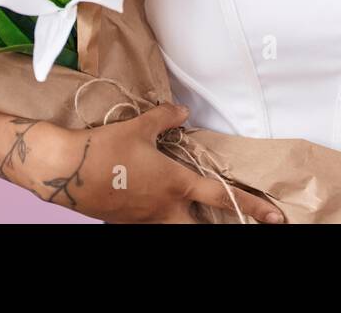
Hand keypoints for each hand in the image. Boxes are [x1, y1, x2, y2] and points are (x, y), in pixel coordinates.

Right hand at [25, 102, 285, 223]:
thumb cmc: (105, 148)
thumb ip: (165, 118)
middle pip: (200, 229)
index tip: (276, 217)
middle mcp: (165, 208)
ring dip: (186, 220)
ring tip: (188, 208)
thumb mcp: (139, 126)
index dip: (252, 207)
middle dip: (219, 226)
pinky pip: (151, 222)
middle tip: (233, 221)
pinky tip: (150, 200)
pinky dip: (159, 215)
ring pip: (176, 227)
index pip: (222, 198)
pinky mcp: (126, 222)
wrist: (65, 171)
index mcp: (175, 184)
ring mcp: (145, 219)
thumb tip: (183, 111)